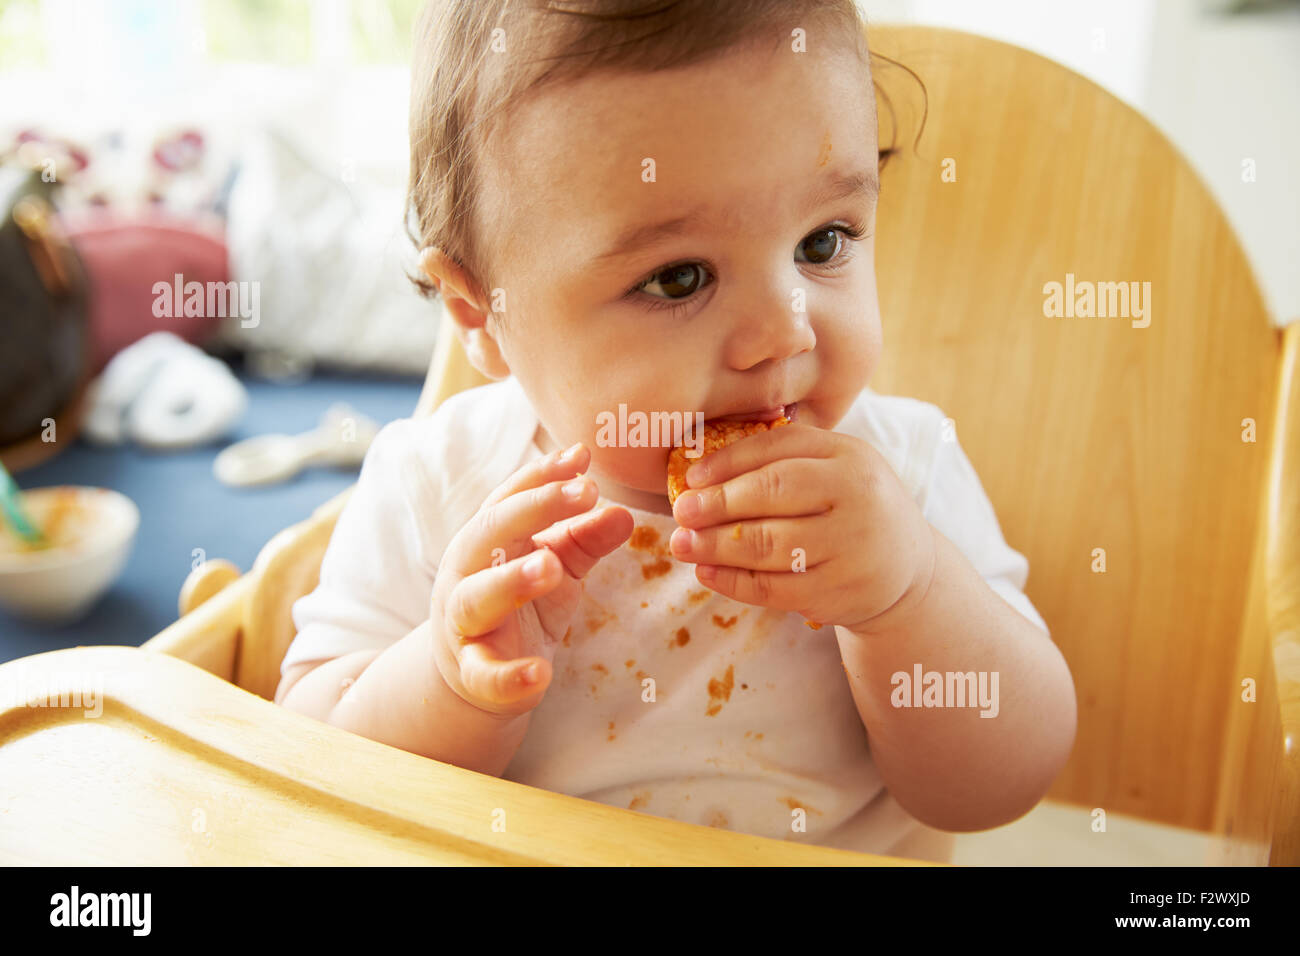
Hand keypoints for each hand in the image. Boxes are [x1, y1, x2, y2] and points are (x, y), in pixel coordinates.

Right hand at [429, 442, 632, 717]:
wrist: (472, 676)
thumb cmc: (517, 607)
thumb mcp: (557, 567)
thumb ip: (585, 539)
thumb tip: (623, 512)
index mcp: (487, 540)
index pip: (509, 498)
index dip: (543, 476)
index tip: (583, 456)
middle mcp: (467, 573)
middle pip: (489, 532)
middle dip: (535, 508)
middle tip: (586, 492)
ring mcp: (464, 623)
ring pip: (476, 597)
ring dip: (511, 579)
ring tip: (550, 567)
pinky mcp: (472, 672)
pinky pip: (484, 673)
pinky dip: (510, 675)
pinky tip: (540, 674)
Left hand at [667, 424, 936, 633]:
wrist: (908, 571)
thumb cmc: (853, 511)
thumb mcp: (837, 471)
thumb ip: (785, 460)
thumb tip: (703, 469)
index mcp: (849, 455)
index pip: (778, 449)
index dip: (728, 461)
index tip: (692, 476)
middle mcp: (856, 495)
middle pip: (773, 493)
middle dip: (718, 503)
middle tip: (682, 511)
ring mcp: (850, 546)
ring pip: (768, 544)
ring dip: (716, 545)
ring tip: (682, 544)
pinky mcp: (838, 592)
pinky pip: (774, 587)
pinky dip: (733, 581)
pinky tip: (706, 573)